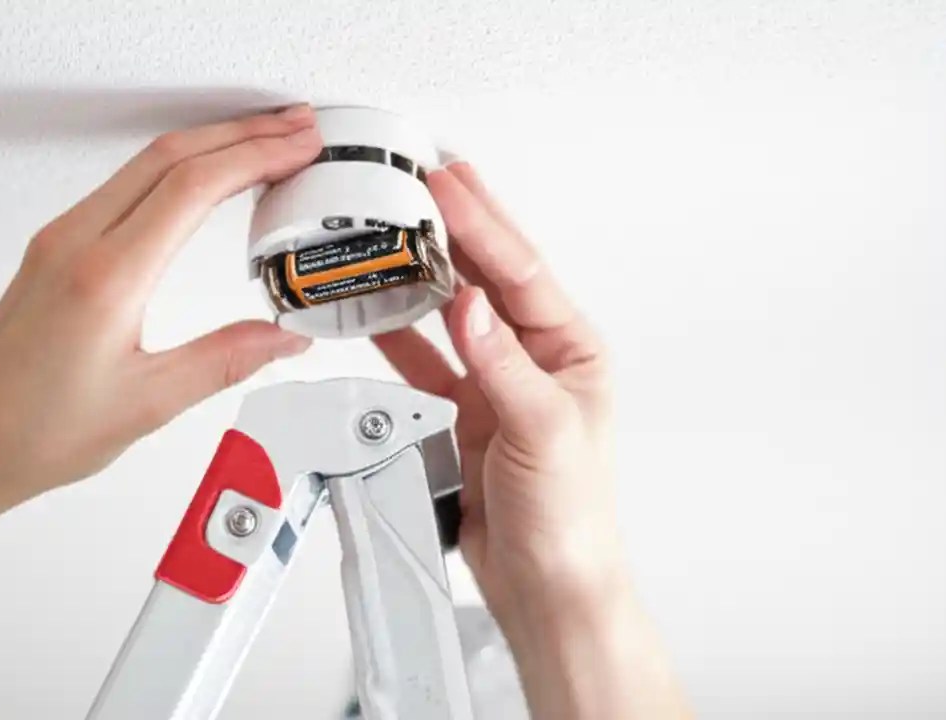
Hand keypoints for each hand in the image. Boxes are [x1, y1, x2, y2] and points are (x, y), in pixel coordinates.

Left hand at [0, 105, 322, 518]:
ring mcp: (60, 239)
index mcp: (105, 278)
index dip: (255, 156)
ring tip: (263, 143)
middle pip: (170, 156)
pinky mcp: (54, 248)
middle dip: (241, 133)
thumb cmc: (35, 432)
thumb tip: (283, 338)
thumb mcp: (149, 403)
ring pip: (144, 164)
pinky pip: (124, 185)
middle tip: (296, 130)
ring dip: (209, 145)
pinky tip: (203, 179)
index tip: (298, 148)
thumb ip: (225, 360)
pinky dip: (177, 168)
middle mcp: (76, 243)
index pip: (192, 188)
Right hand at [375, 163, 688, 718]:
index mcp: (570, 352)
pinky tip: (374, 308)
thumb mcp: (544, 431)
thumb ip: (502, 365)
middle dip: (455, 227)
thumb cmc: (571, 519)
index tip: (446, 183)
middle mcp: (533, 360)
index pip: (520, 271)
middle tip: (422, 179)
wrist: (546, 587)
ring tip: (391, 230)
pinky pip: (422, 360)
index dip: (482, 222)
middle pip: (485, 278)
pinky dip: (394, 335)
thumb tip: (469, 304)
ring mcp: (493, 386)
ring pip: (447, 314)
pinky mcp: (460, 414)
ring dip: (419, 273)